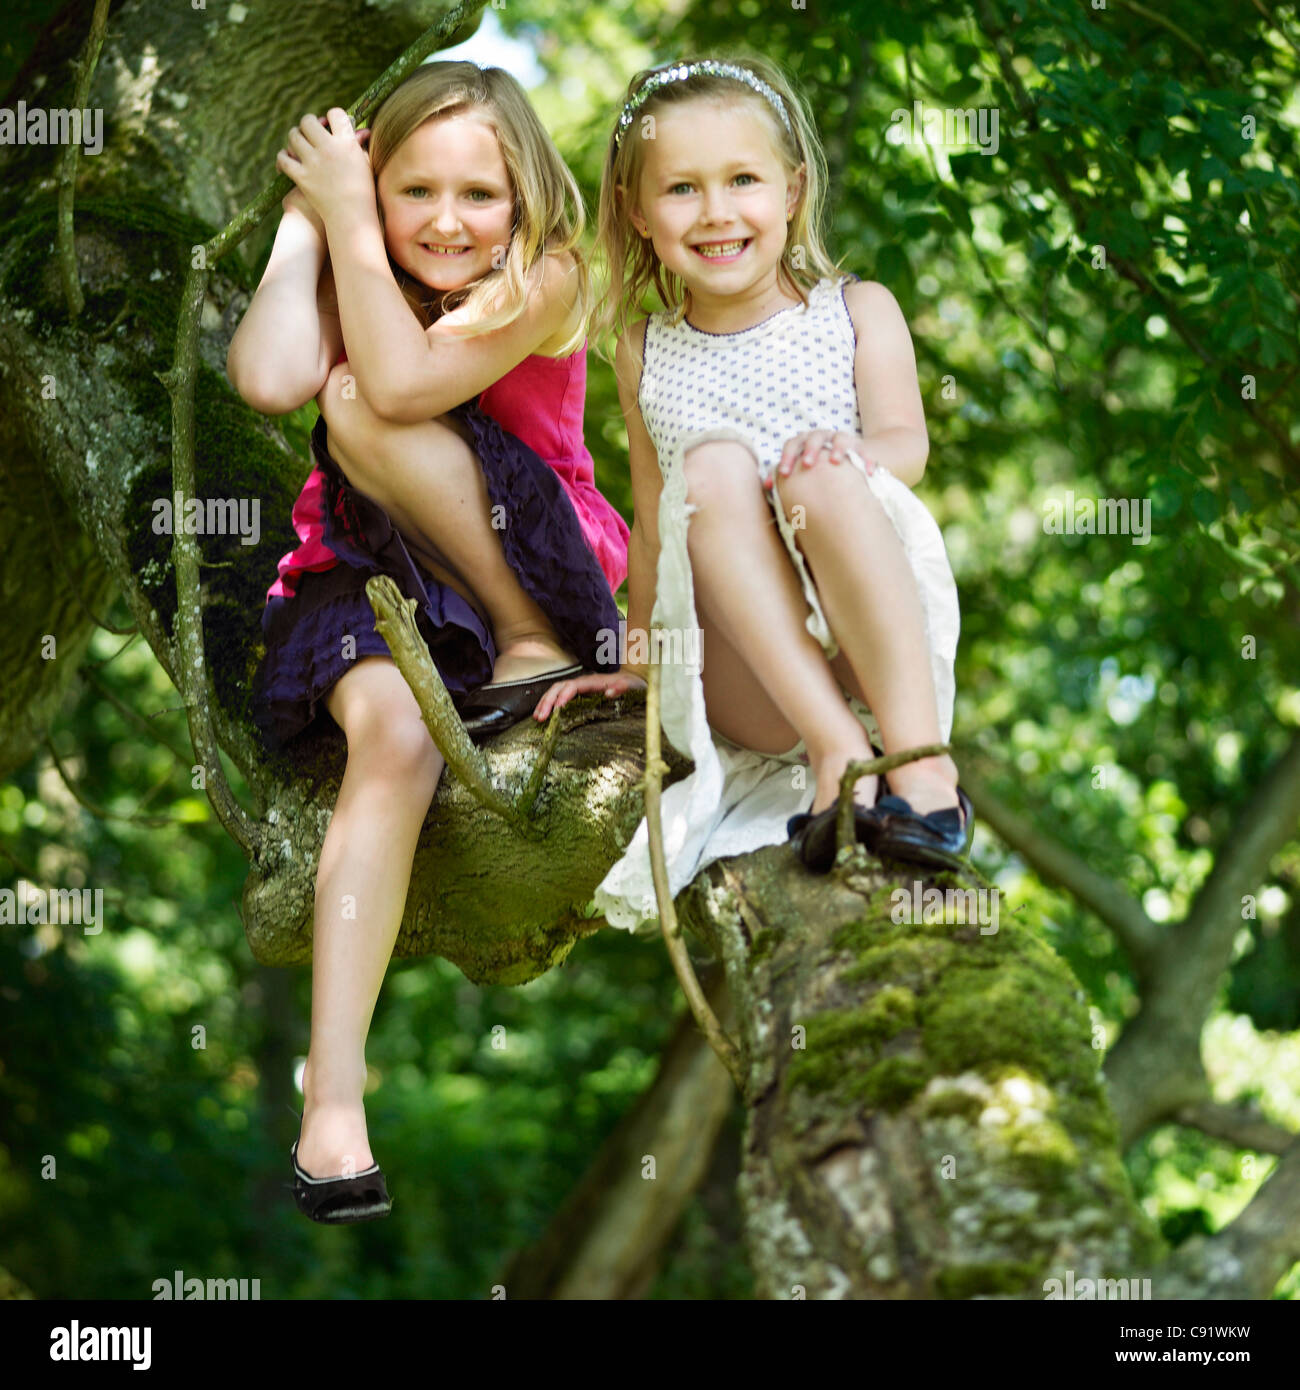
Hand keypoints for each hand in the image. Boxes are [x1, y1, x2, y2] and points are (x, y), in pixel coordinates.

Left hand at [275, 108, 372, 229]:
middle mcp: (329, 149)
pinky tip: (288, 159)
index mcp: (347, 144)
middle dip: (308, 123)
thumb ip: (360, 145)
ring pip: (294, 136)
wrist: (352, 218)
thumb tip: (362, 130)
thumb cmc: (364, 193)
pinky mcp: (301, 177)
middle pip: (309, 121)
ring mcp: (313, 163)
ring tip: (298, 143)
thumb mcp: (365, 166)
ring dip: (295, 137)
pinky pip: (284, 158)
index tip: (331, 123)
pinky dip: (283, 157)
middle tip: (309, 129)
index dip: (332, 116)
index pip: (336, 114)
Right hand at [532, 669, 647, 721]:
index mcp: (594, 682)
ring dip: (545, 703)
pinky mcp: (580, 697)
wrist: (637, 684)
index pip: (573, 686)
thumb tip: (610, 691)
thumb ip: (623, 687)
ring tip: (538, 718)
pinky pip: (561, 699)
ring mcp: (581, 690)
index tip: (556, 709)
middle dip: (548, 701)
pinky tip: (545, 718)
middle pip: (559, 687)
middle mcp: (584, 684)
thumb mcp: (634, 686)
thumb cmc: (635, 687)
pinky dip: (551, 707)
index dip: (563, 696)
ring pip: (557, 692)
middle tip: (540, 717)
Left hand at [767, 430, 874, 487]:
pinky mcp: (860, 447)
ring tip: (834, 461)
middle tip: (808, 464)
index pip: (793, 444)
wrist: (846, 463)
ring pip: (840, 438)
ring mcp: (842, 440)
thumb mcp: (802, 472)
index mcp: (805, 443)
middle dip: (811, 449)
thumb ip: (786, 476)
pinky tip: (868, 473)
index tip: (784, 474)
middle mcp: (823, 437)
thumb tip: (768, 486)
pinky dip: (867, 460)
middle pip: (814, 437)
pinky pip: (864, 451)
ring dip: (837, 448)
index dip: (787, 457)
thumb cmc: (817, 471)